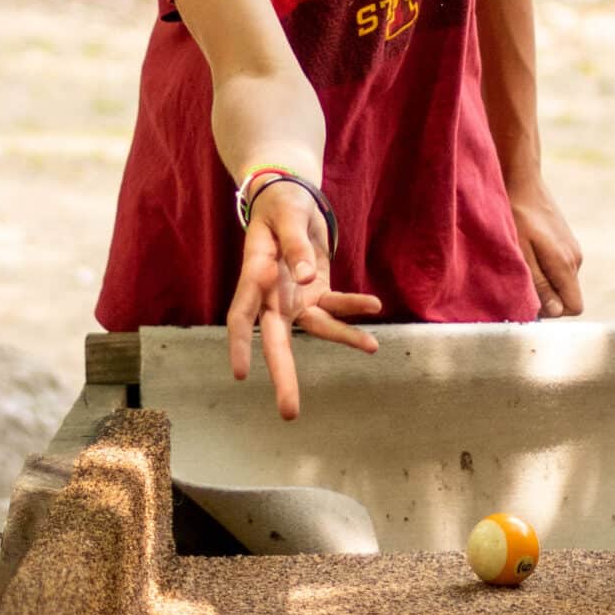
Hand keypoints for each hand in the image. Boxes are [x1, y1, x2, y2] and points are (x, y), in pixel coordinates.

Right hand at [226, 180, 380, 420]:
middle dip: (283, 376)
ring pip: (316, 328)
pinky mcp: (316, 292)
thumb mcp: (288, 216)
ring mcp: (296, 298)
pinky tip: (375, 306)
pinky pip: (336, 306)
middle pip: (276, 340)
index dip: (239, 344)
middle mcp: (273, 295)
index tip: (239, 373)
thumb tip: (303, 277)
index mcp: (255, 275)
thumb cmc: (280, 206)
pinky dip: (355, 307)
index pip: (240, 315)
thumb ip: (294, 245)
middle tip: (289, 413)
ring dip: (343, 338)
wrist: (290, 201)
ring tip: (371, 347)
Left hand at [509, 175, 583, 316]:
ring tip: (521, 259)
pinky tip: (527, 249)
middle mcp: (576, 259)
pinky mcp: (566, 241)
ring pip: (561, 281)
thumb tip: (554, 312)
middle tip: (521, 278)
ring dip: (543, 280)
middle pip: (567, 296)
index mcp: (566, 265)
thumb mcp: (521, 253)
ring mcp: (573, 249)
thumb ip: (538, 283)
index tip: (530, 298)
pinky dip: (544, 266)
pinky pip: (559, 267)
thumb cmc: (515, 215)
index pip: (573, 307)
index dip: (552, 311)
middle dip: (546, 296)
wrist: (521, 179)